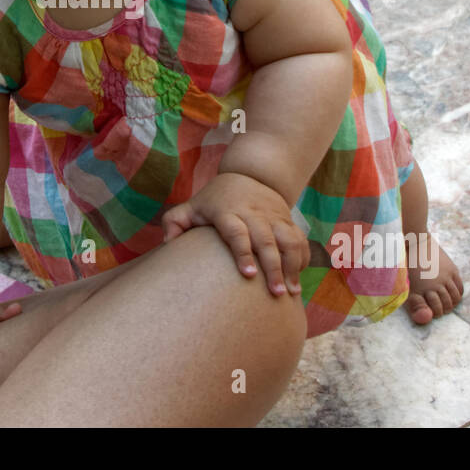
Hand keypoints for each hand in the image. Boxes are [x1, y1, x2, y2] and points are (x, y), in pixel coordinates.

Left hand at [161, 172, 305, 296]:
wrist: (250, 175)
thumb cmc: (215, 200)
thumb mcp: (192, 206)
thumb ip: (175, 222)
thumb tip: (166, 245)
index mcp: (228, 212)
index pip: (237, 232)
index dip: (243, 253)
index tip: (249, 275)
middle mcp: (254, 213)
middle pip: (266, 240)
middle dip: (274, 268)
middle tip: (276, 294)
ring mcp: (274, 217)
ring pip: (289, 240)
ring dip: (293, 266)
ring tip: (292, 292)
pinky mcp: (288, 220)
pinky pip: (300, 239)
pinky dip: (302, 258)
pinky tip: (298, 278)